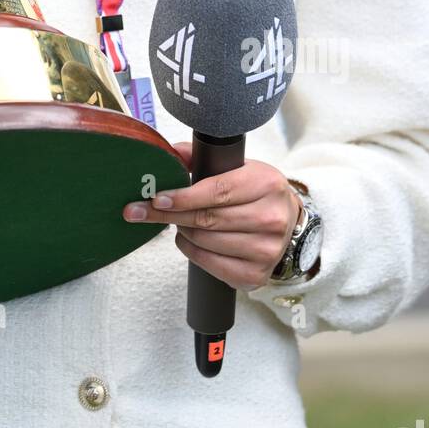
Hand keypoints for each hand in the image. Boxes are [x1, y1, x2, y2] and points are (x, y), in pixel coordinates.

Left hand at [121, 142, 302, 289]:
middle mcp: (271, 218)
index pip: (217, 191)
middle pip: (207, 219)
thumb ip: (201, 158)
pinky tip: (190, 240)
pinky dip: (192, 251)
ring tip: (177, 221)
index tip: (156, 198)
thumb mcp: (237, 167)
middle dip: (169, 215)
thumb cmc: (255, 192)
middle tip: (140, 211)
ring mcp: (266, 250)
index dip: (183, 197)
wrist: (288, 223)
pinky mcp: (256, 275)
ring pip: (205, 242)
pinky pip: (211, 265)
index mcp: (267, 183)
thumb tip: (169, 152)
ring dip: (182, 231)